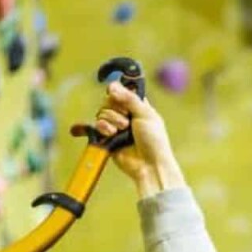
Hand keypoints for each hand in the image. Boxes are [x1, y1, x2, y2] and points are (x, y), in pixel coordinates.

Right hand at [91, 82, 184, 196]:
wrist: (149, 165)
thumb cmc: (154, 141)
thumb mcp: (145, 114)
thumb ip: (129, 98)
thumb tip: (112, 86)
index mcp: (138, 106)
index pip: (122, 91)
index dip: (119, 91)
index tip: (117, 93)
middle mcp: (125, 115)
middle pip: (109, 100)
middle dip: (116, 109)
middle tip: (127, 120)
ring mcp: (115, 126)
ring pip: (102, 112)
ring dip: (111, 120)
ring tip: (122, 130)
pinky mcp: (107, 138)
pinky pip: (97, 126)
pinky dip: (102, 127)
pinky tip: (111, 134)